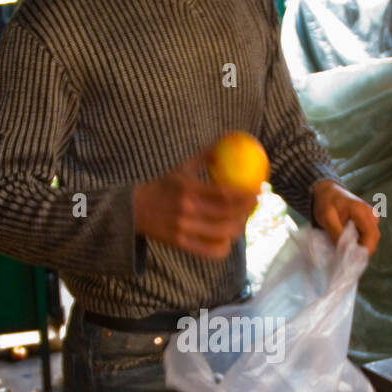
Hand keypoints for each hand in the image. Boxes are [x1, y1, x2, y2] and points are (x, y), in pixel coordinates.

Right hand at [133, 156, 257, 259]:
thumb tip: (226, 140)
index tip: (258, 190)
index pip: (225, 195)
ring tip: (243, 220)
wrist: (133, 210)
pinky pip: (210, 251)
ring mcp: (184, 230)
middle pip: (228, 216)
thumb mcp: (180, 168)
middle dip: (247, 211)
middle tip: (256, 205)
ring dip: (238, 228)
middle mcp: (187, 212)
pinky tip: (228, 239)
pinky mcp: (181, 245)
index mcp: (188, 190)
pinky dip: (223, 247)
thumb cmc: (162, 186)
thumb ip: (204, 156)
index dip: (246, 195)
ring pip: (222, 235)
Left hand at [312, 179, 380, 254]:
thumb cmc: (326, 202)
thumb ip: (336, 232)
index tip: (353, 260)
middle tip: (345, 259)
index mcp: (362, 211)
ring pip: (370, 240)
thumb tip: (345, 250)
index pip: (371, 234)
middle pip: (373, 239)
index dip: (365, 250)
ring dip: (359, 248)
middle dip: (361, 251)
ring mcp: (372, 219)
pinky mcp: (368, 223)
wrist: (328, 192)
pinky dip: (358, 244)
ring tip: (344, 252)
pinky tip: (347, 246)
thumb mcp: (326, 217)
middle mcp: (371, 215)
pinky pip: (366, 237)